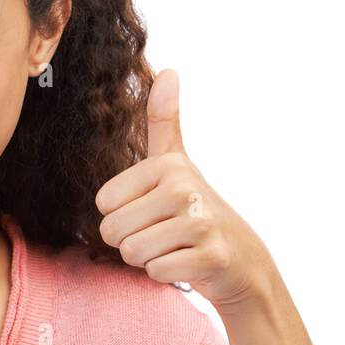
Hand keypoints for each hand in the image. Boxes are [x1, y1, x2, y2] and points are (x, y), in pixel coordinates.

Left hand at [94, 69, 274, 311]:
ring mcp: (200, 222)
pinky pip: (156, 272)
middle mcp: (184, 188)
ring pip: (133, 253)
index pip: (103, 204)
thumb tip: (168, 70)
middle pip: (113, 230)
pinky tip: (187, 262)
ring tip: (174, 246)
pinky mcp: (210, 256)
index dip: (121, 215)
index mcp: (167, 165)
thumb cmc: (195, 210)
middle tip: (162, 234)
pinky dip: (166, 274)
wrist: (241, 259)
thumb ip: (164, 120)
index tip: (152, 211)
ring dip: (148, 259)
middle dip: (130, 241)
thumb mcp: (177, 162)